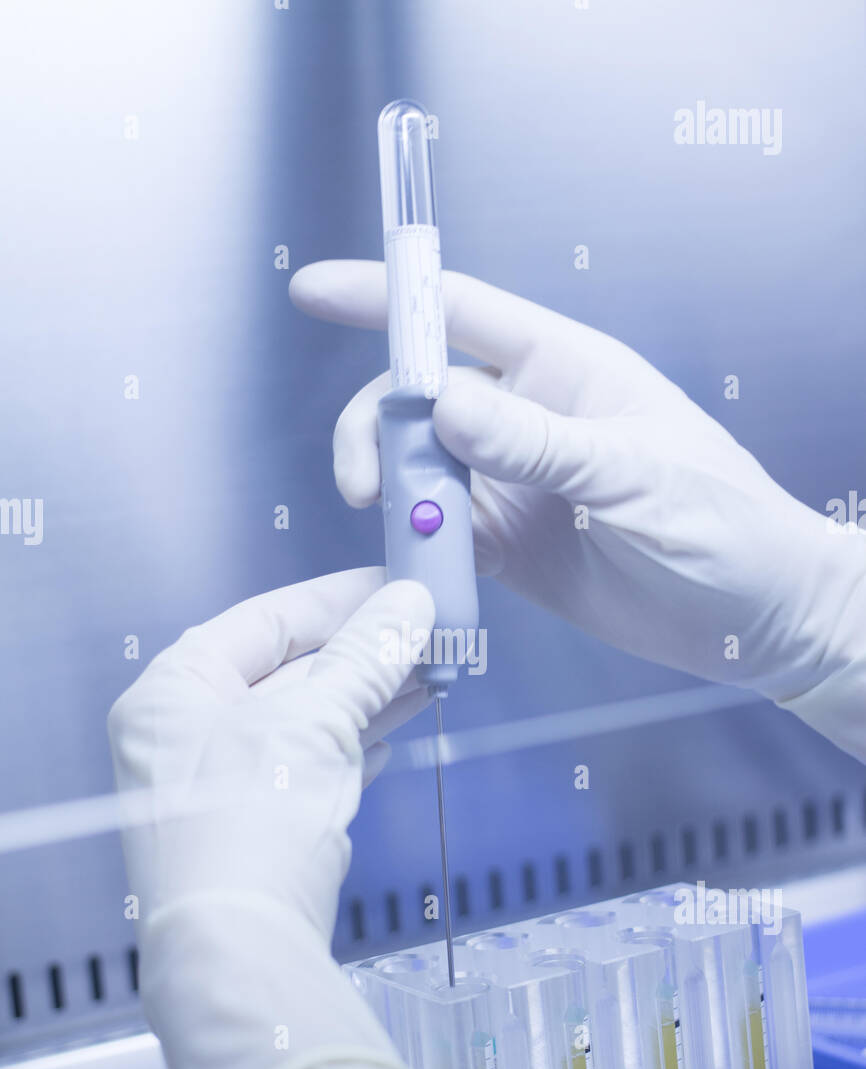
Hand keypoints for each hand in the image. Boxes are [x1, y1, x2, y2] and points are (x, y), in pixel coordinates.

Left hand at [108, 568, 435, 1068]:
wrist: (238, 954)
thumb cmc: (244, 835)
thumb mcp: (312, 725)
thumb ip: (364, 658)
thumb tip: (409, 604)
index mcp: (172, 692)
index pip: (263, 620)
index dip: (336, 600)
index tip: (394, 586)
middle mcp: (185, 733)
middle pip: (285, 669)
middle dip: (360, 652)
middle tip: (425, 631)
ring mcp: (215, 784)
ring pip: (303, 719)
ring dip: (366, 697)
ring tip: (430, 674)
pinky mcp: (250, 826)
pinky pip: (307, 765)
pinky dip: (353, 746)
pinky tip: (391, 734)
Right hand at [291, 261, 865, 756]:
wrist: (755, 618)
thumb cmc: (725, 524)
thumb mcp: (634, 475)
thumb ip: (539, 444)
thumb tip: (442, 407)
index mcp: (565, 370)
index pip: (460, 314)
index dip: (384, 297)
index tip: (313, 289)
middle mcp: (526, 421)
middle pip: (415, 399)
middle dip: (375, 430)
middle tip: (367, 488)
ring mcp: (511, 484)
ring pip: (416, 469)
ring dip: (390, 494)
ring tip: (395, 530)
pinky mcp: (505, 547)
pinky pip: (437, 535)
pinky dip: (412, 548)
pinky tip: (409, 568)